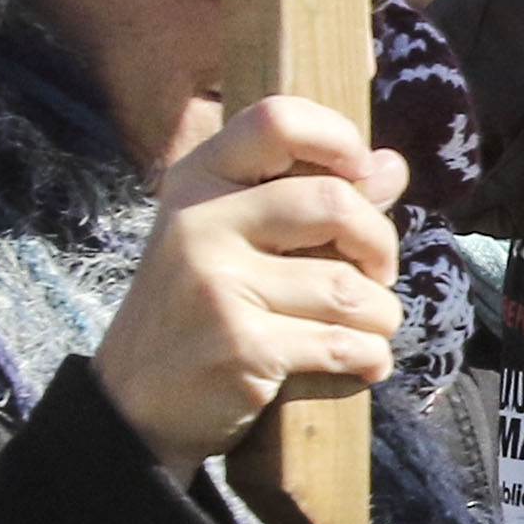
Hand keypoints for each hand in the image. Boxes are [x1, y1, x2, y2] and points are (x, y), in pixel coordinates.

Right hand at [96, 98, 406, 484]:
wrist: (133, 404)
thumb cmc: (200, 309)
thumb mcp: (236, 239)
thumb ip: (312, 199)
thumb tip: (390, 165)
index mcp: (198, 181)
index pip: (277, 120)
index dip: (337, 137)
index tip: (361, 173)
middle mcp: (201, 224)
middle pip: (335, 204)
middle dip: (380, 245)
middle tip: (378, 274)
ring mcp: (217, 284)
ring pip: (349, 287)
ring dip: (381, 316)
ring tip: (369, 329)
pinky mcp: (239, 345)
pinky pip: (342, 343)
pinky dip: (369, 358)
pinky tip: (363, 364)